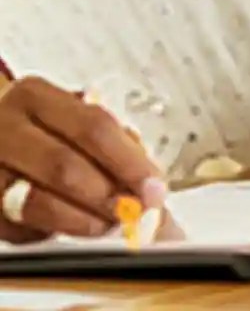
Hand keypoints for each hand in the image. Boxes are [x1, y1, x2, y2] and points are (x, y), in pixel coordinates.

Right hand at [0, 75, 166, 243]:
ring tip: (108, 224)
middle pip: (64, 166)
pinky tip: (72, 226)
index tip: (154, 189)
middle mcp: (4, 127)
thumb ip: (115, 146)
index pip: (93, 128)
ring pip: (37, 202)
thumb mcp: (80, 122)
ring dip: (83, 220)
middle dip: (107, 196)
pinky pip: (19, 228)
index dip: (129, 163)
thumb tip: (149, 187)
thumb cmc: (51, 132)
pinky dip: (53, 232)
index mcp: (37, 98)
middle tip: (133, 212)